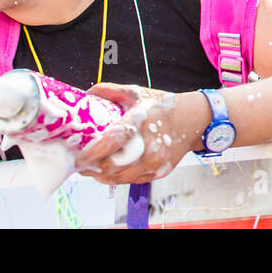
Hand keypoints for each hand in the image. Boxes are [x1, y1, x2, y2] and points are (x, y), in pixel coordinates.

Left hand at [76, 83, 207, 185]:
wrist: (194, 118)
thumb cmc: (164, 106)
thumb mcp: (137, 93)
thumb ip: (110, 91)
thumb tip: (85, 94)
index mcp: (140, 124)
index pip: (110, 144)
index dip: (90, 153)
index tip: (77, 156)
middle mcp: (148, 147)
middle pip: (111, 167)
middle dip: (91, 168)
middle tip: (78, 164)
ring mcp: (154, 162)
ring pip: (119, 178)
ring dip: (101, 176)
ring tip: (91, 168)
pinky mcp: (159, 172)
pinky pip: (131, 181)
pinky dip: (117, 178)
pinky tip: (110, 171)